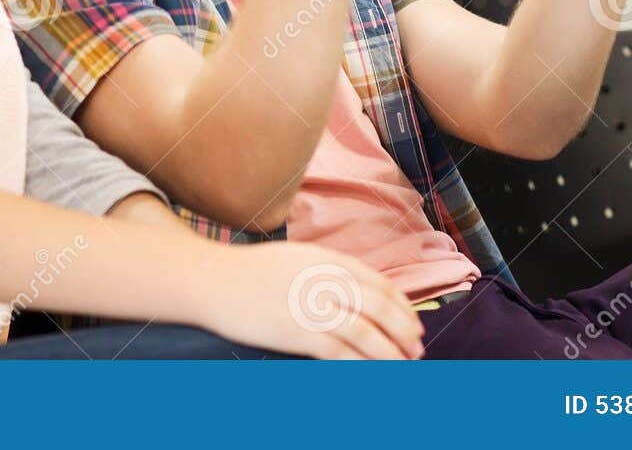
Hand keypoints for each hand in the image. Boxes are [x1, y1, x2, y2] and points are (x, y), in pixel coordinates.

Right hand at [198, 241, 423, 359]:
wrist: (214, 281)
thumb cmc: (253, 271)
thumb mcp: (297, 258)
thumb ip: (330, 271)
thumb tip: (364, 294)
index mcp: (328, 260)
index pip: (380, 283)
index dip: (403, 306)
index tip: (414, 322)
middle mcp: (325, 281)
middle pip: (381, 308)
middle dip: (405, 330)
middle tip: (417, 348)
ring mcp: (312, 308)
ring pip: (367, 334)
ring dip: (392, 353)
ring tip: (404, 365)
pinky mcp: (298, 334)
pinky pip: (341, 354)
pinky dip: (362, 365)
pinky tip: (373, 374)